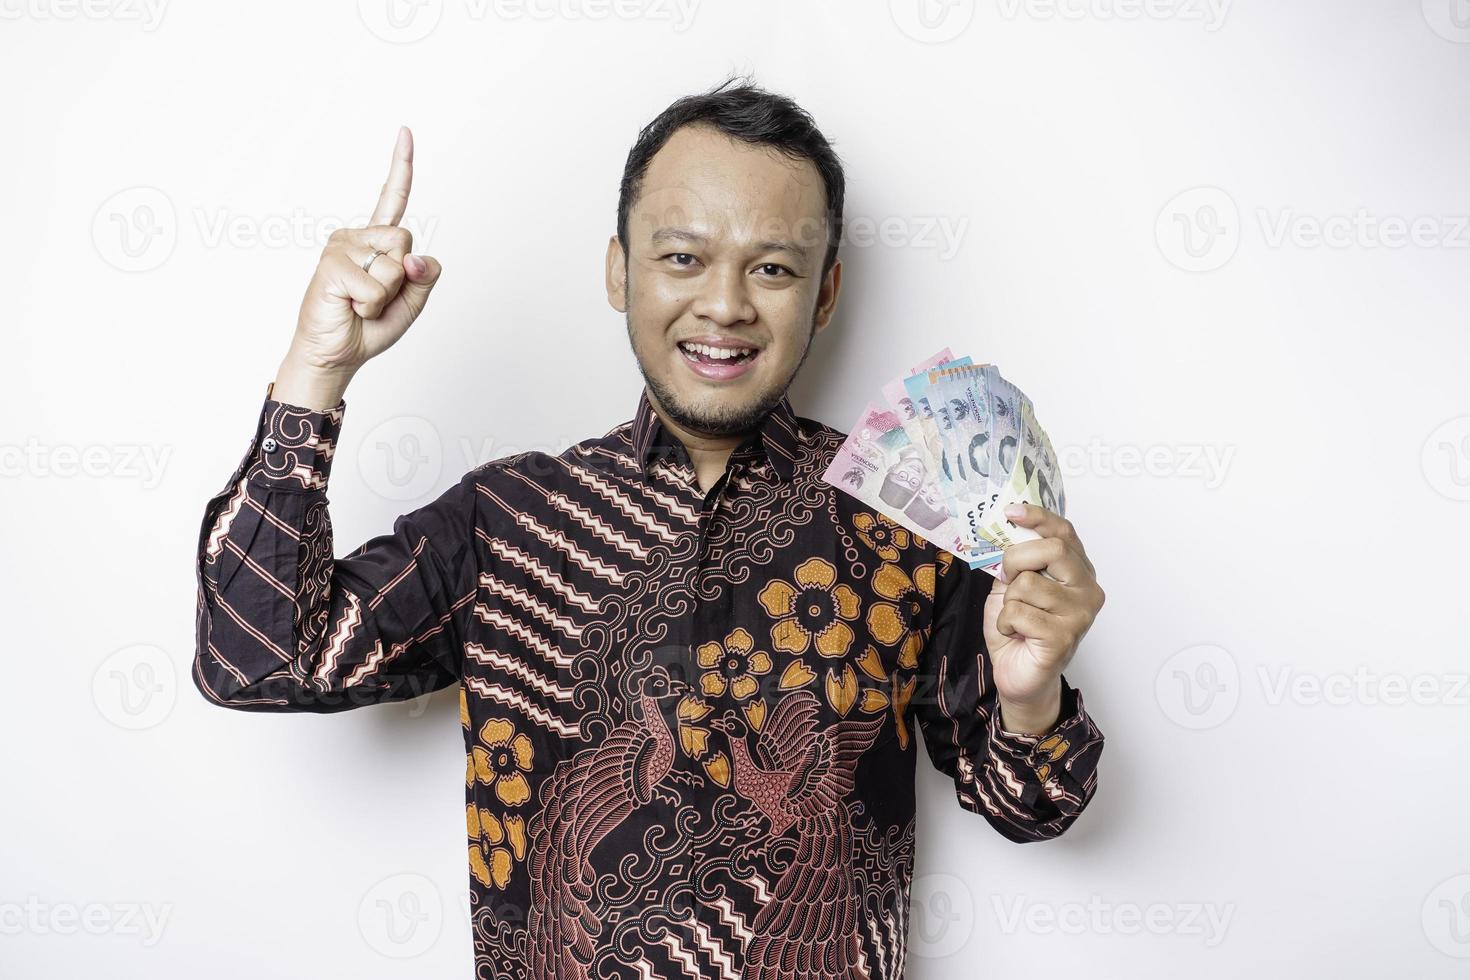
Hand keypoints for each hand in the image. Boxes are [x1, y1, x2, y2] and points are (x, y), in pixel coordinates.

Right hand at [273, 126, 442, 408]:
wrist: (337, 354)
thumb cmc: (369, 327)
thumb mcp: (412, 303)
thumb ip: (425, 277)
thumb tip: (415, 257)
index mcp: (377, 242)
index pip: (392, 198)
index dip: (401, 166)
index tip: (405, 131)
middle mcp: (357, 236)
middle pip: (406, 240)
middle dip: (402, 278)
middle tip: (376, 299)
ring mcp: (341, 247)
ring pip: (394, 263)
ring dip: (386, 295)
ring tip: (362, 304)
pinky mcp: (331, 264)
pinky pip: (375, 285)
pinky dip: (371, 306)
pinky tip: (351, 308)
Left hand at [983, 503, 1105, 733]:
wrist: (1018, 673)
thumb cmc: (1018, 628)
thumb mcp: (1011, 584)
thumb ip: (1016, 560)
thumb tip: (1005, 529)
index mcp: (1077, 571)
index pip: (1064, 532)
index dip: (1038, 517)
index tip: (1012, 511)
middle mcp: (1087, 589)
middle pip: (1051, 549)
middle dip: (1016, 560)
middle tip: (1008, 580)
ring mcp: (1080, 614)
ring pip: (1028, 583)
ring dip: (1008, 600)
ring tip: (1015, 616)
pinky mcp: (1064, 636)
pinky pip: (1019, 612)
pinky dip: (1005, 622)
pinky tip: (1015, 633)